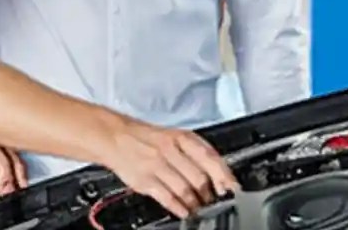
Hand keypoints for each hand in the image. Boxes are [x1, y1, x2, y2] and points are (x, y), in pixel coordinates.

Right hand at [101, 121, 239, 218]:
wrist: (115, 137)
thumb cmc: (148, 139)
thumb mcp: (174, 137)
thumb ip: (196, 154)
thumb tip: (220, 174)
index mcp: (182, 138)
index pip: (210, 157)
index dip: (224, 176)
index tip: (232, 188)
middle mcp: (170, 150)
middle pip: (199, 178)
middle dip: (210, 194)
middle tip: (213, 201)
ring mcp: (157, 165)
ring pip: (185, 190)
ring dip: (196, 204)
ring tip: (199, 208)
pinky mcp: (145, 180)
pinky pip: (167, 197)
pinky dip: (179, 207)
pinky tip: (184, 211)